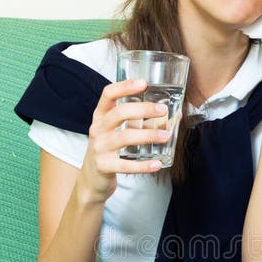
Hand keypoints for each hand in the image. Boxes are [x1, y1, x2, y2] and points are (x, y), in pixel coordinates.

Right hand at [79, 79, 169, 201]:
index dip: (125, 86)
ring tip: (166, 136)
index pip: (108, 94)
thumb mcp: (114, 130)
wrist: (92, 178)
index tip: (144, 83)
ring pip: (125, 137)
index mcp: (100, 116)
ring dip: (148, 135)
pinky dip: (143, 165)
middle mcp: (98, 129)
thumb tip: (169, 113)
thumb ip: (134, 120)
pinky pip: (126, 165)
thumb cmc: (109, 149)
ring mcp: (100, 148)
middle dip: (143, 109)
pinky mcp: (104, 166)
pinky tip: (157, 164)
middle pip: (119, 113)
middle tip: (163, 110)